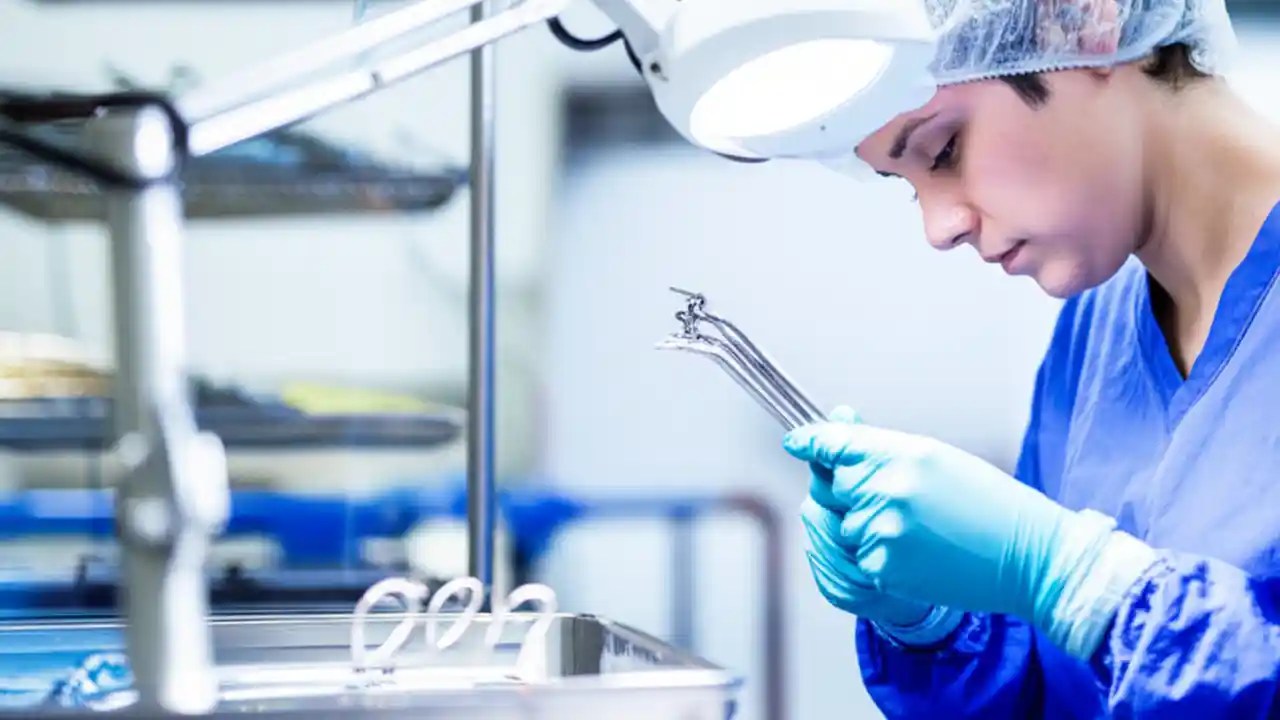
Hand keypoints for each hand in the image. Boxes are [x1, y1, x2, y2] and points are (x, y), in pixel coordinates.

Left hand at [784, 412, 1155, 658]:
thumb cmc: (985, 502)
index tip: (796, 442)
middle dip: (851, 490)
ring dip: (865, 526)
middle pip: (833, 486)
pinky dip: (877, 556)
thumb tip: (835, 424)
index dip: (811, 442)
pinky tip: (916, 553)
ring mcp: (884, 532)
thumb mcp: (935, 458)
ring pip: (844, 525)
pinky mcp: (884, 569)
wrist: (1027, 557)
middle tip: (896, 499)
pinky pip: (858, 557)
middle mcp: (888, 490)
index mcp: (903, 455)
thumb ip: (880, 445)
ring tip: (916, 529)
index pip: (835, 444)